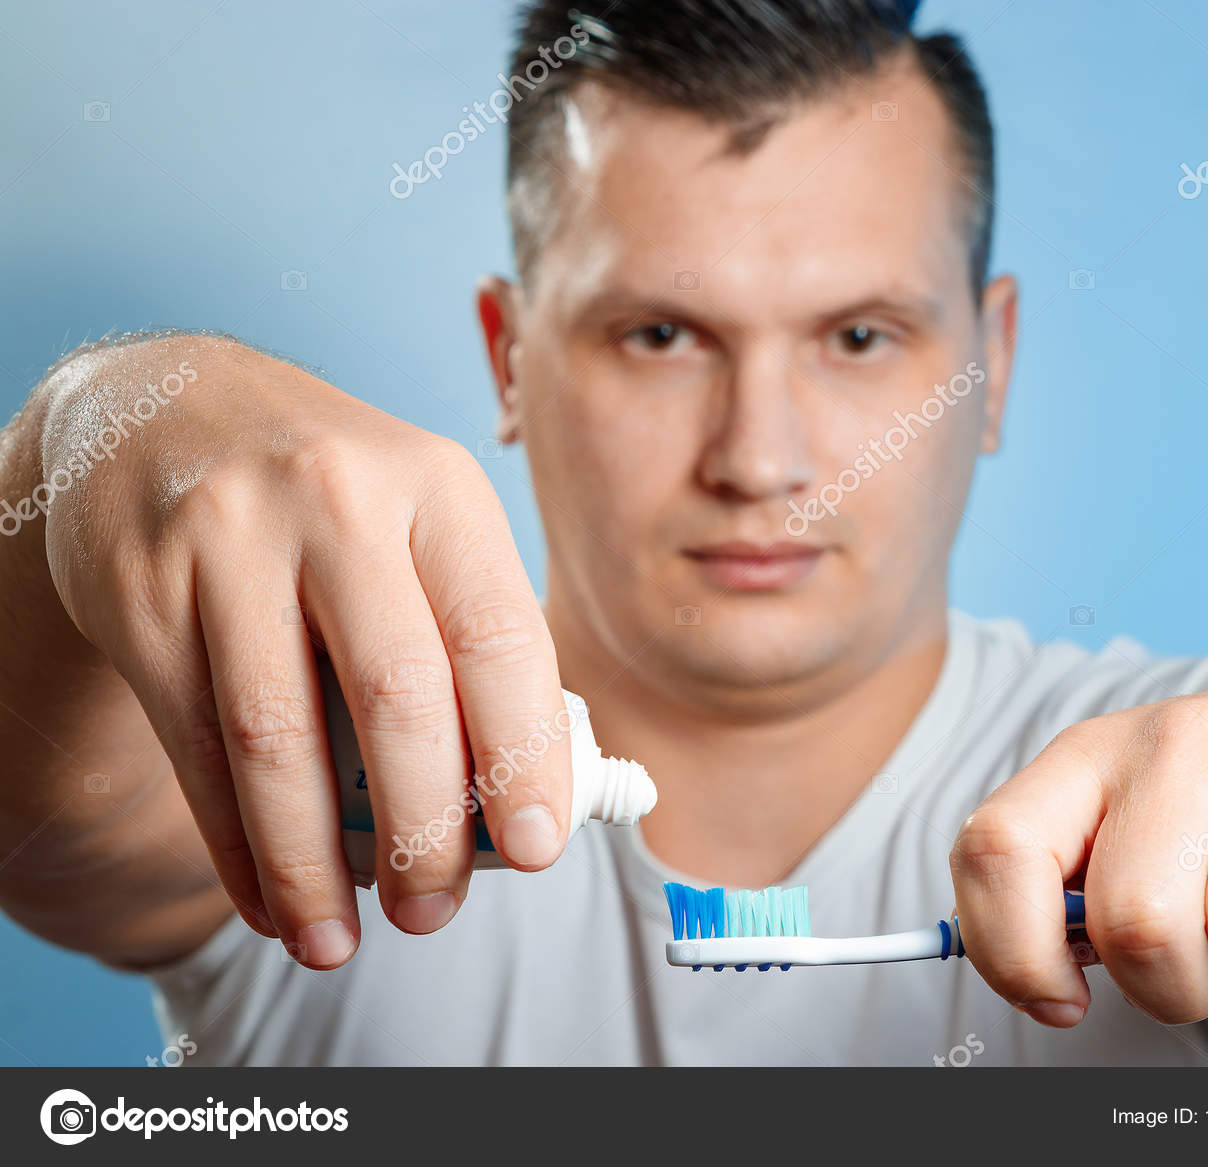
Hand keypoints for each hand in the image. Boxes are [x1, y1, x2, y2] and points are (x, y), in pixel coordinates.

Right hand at [41, 338, 569, 966]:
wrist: (168, 408)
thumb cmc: (335, 497)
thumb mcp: (423, 522)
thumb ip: (472, 636)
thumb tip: (522, 794)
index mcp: (438, 487)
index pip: (500, 637)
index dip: (526, 755)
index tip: (536, 849)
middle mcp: (338, 500)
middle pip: (397, 696)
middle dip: (423, 831)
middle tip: (434, 912)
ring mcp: (229, 538)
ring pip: (278, 738)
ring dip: (312, 864)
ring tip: (337, 939)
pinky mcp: (142, 588)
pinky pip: (194, 744)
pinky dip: (235, 841)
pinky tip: (266, 894)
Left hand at [950, 647, 1207, 1025]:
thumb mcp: (1127, 818)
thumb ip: (1066, 888)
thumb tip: (1044, 985)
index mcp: (1091, 755)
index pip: (999, 847)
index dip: (1013, 951)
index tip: (1063, 998)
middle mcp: (1177, 742)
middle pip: (1137, 922)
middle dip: (1171, 988)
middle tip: (1203, 968)